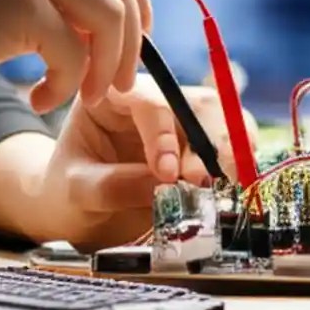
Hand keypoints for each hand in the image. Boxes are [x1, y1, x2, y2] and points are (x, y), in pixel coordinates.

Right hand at [0, 0, 150, 111]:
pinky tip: (38, 99)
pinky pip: (75, 53)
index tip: (133, 39)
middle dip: (131, 40)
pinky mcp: (21, 2)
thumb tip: (114, 13)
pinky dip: (67, 86)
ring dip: (107, 66)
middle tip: (116, 83)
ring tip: (85, 97)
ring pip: (110, 17)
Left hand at [0, 75, 256, 250]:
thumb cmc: (68, 193)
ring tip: (223, 183)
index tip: (167, 174)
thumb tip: (163, 187)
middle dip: (207, 139)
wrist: (78, 211)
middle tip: (203, 180)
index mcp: (114, 97)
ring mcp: (183, 120)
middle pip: (195, 101)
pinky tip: (233, 181)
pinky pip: (234, 138)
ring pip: (223, 116)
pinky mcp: (204, 142)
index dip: (163, 135)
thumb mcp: (77, 191)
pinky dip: (240, 158)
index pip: (149, 103)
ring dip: (230, 148)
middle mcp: (154, 101)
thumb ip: (113, 187)